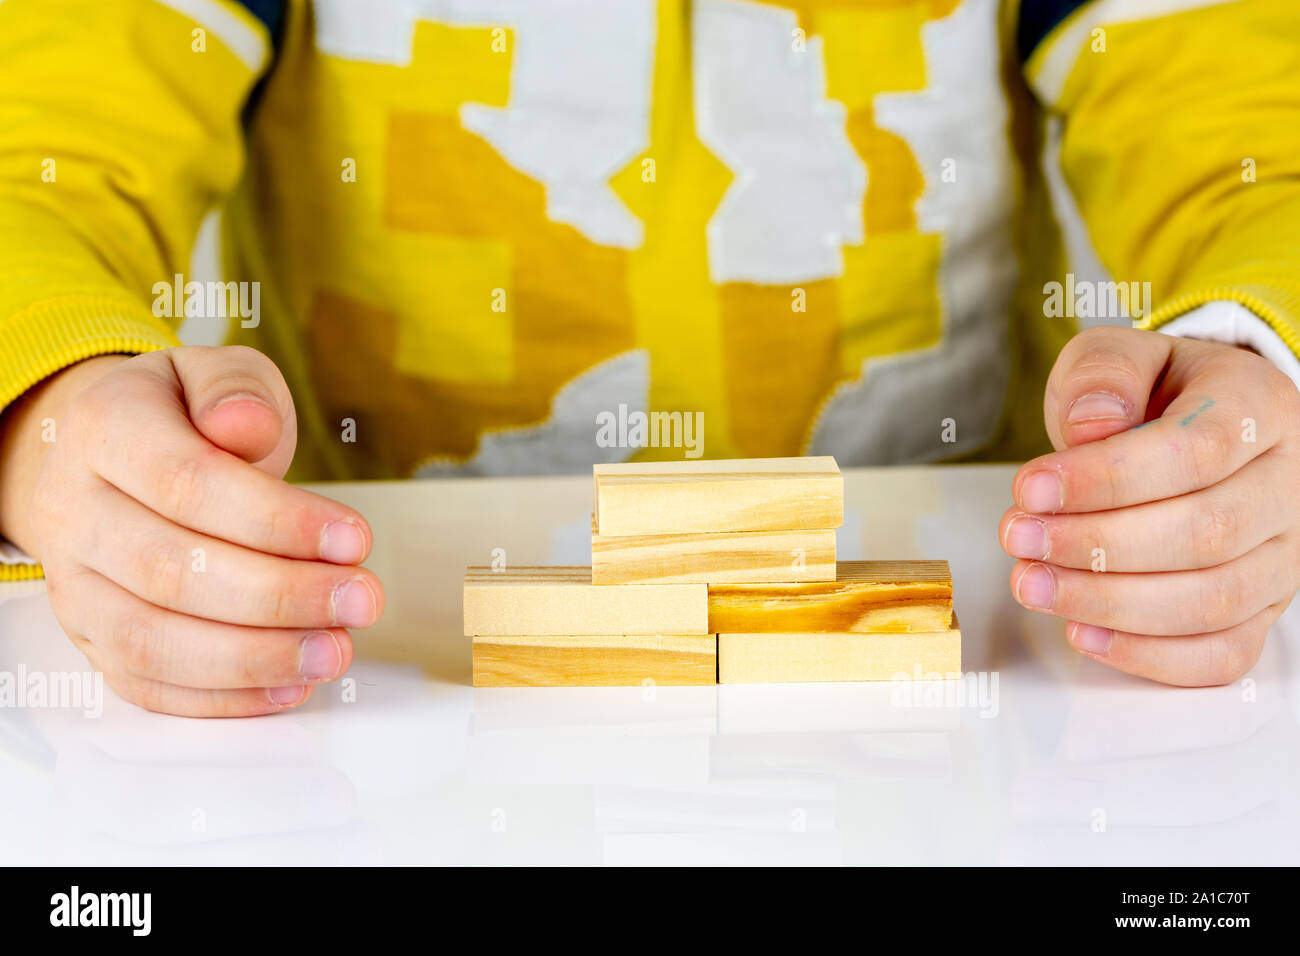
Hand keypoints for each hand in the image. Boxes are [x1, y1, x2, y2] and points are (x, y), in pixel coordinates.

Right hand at [0, 346, 383, 715]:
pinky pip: (145, 683)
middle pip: (172, 571)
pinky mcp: (91, 638)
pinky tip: (289, 684)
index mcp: (104, 431)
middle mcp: (75, 511)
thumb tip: (246, 425)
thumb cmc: (182, 417)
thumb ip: (237, 391)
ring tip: (335, 650)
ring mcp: (75, 583)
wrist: (109, 457)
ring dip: (256, 657)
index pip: (186, 484)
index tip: (355, 538)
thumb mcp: (214, 375)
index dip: (277, 520)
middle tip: (362, 600)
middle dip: (282, 596)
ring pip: (152, 640)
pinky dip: (221, 696)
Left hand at [999, 326, 1299, 685]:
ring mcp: (1283, 556)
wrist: (1196, 424)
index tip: (1030, 488)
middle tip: (1019, 537)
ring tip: (1032, 583)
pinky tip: (1082, 631)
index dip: (1106, 479)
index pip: (1196, 451)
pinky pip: (1221, 653)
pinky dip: (1148, 654)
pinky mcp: (1261, 610)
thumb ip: (1102, 375)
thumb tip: (1090, 426)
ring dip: (1107, 602)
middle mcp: (1288, 485)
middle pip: (1204, 534)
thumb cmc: (1156, 394)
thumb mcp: (1120, 356)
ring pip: (1211, 601)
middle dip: (1095, 545)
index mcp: (1260, 408)